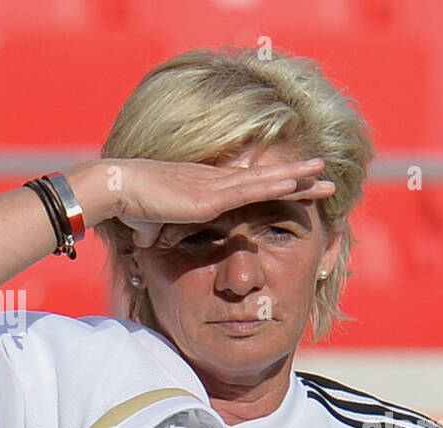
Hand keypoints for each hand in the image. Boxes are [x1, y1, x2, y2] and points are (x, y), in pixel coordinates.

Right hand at [109, 156, 335, 248]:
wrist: (116, 192)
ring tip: (323, 170)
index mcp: (208, 189)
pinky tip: (296, 180)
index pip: (251, 187)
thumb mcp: (152, 225)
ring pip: (265, 179)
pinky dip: (275, 184)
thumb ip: (157, 232)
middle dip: (298, 177)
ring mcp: (216, 187)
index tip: (301, 185)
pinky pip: (250, 190)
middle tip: (326, 175)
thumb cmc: (129, 208)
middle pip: (266, 179)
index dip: (277, 185)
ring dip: (296, 175)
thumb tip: (148, 240)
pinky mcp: (212, 196)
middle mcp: (217, 183)